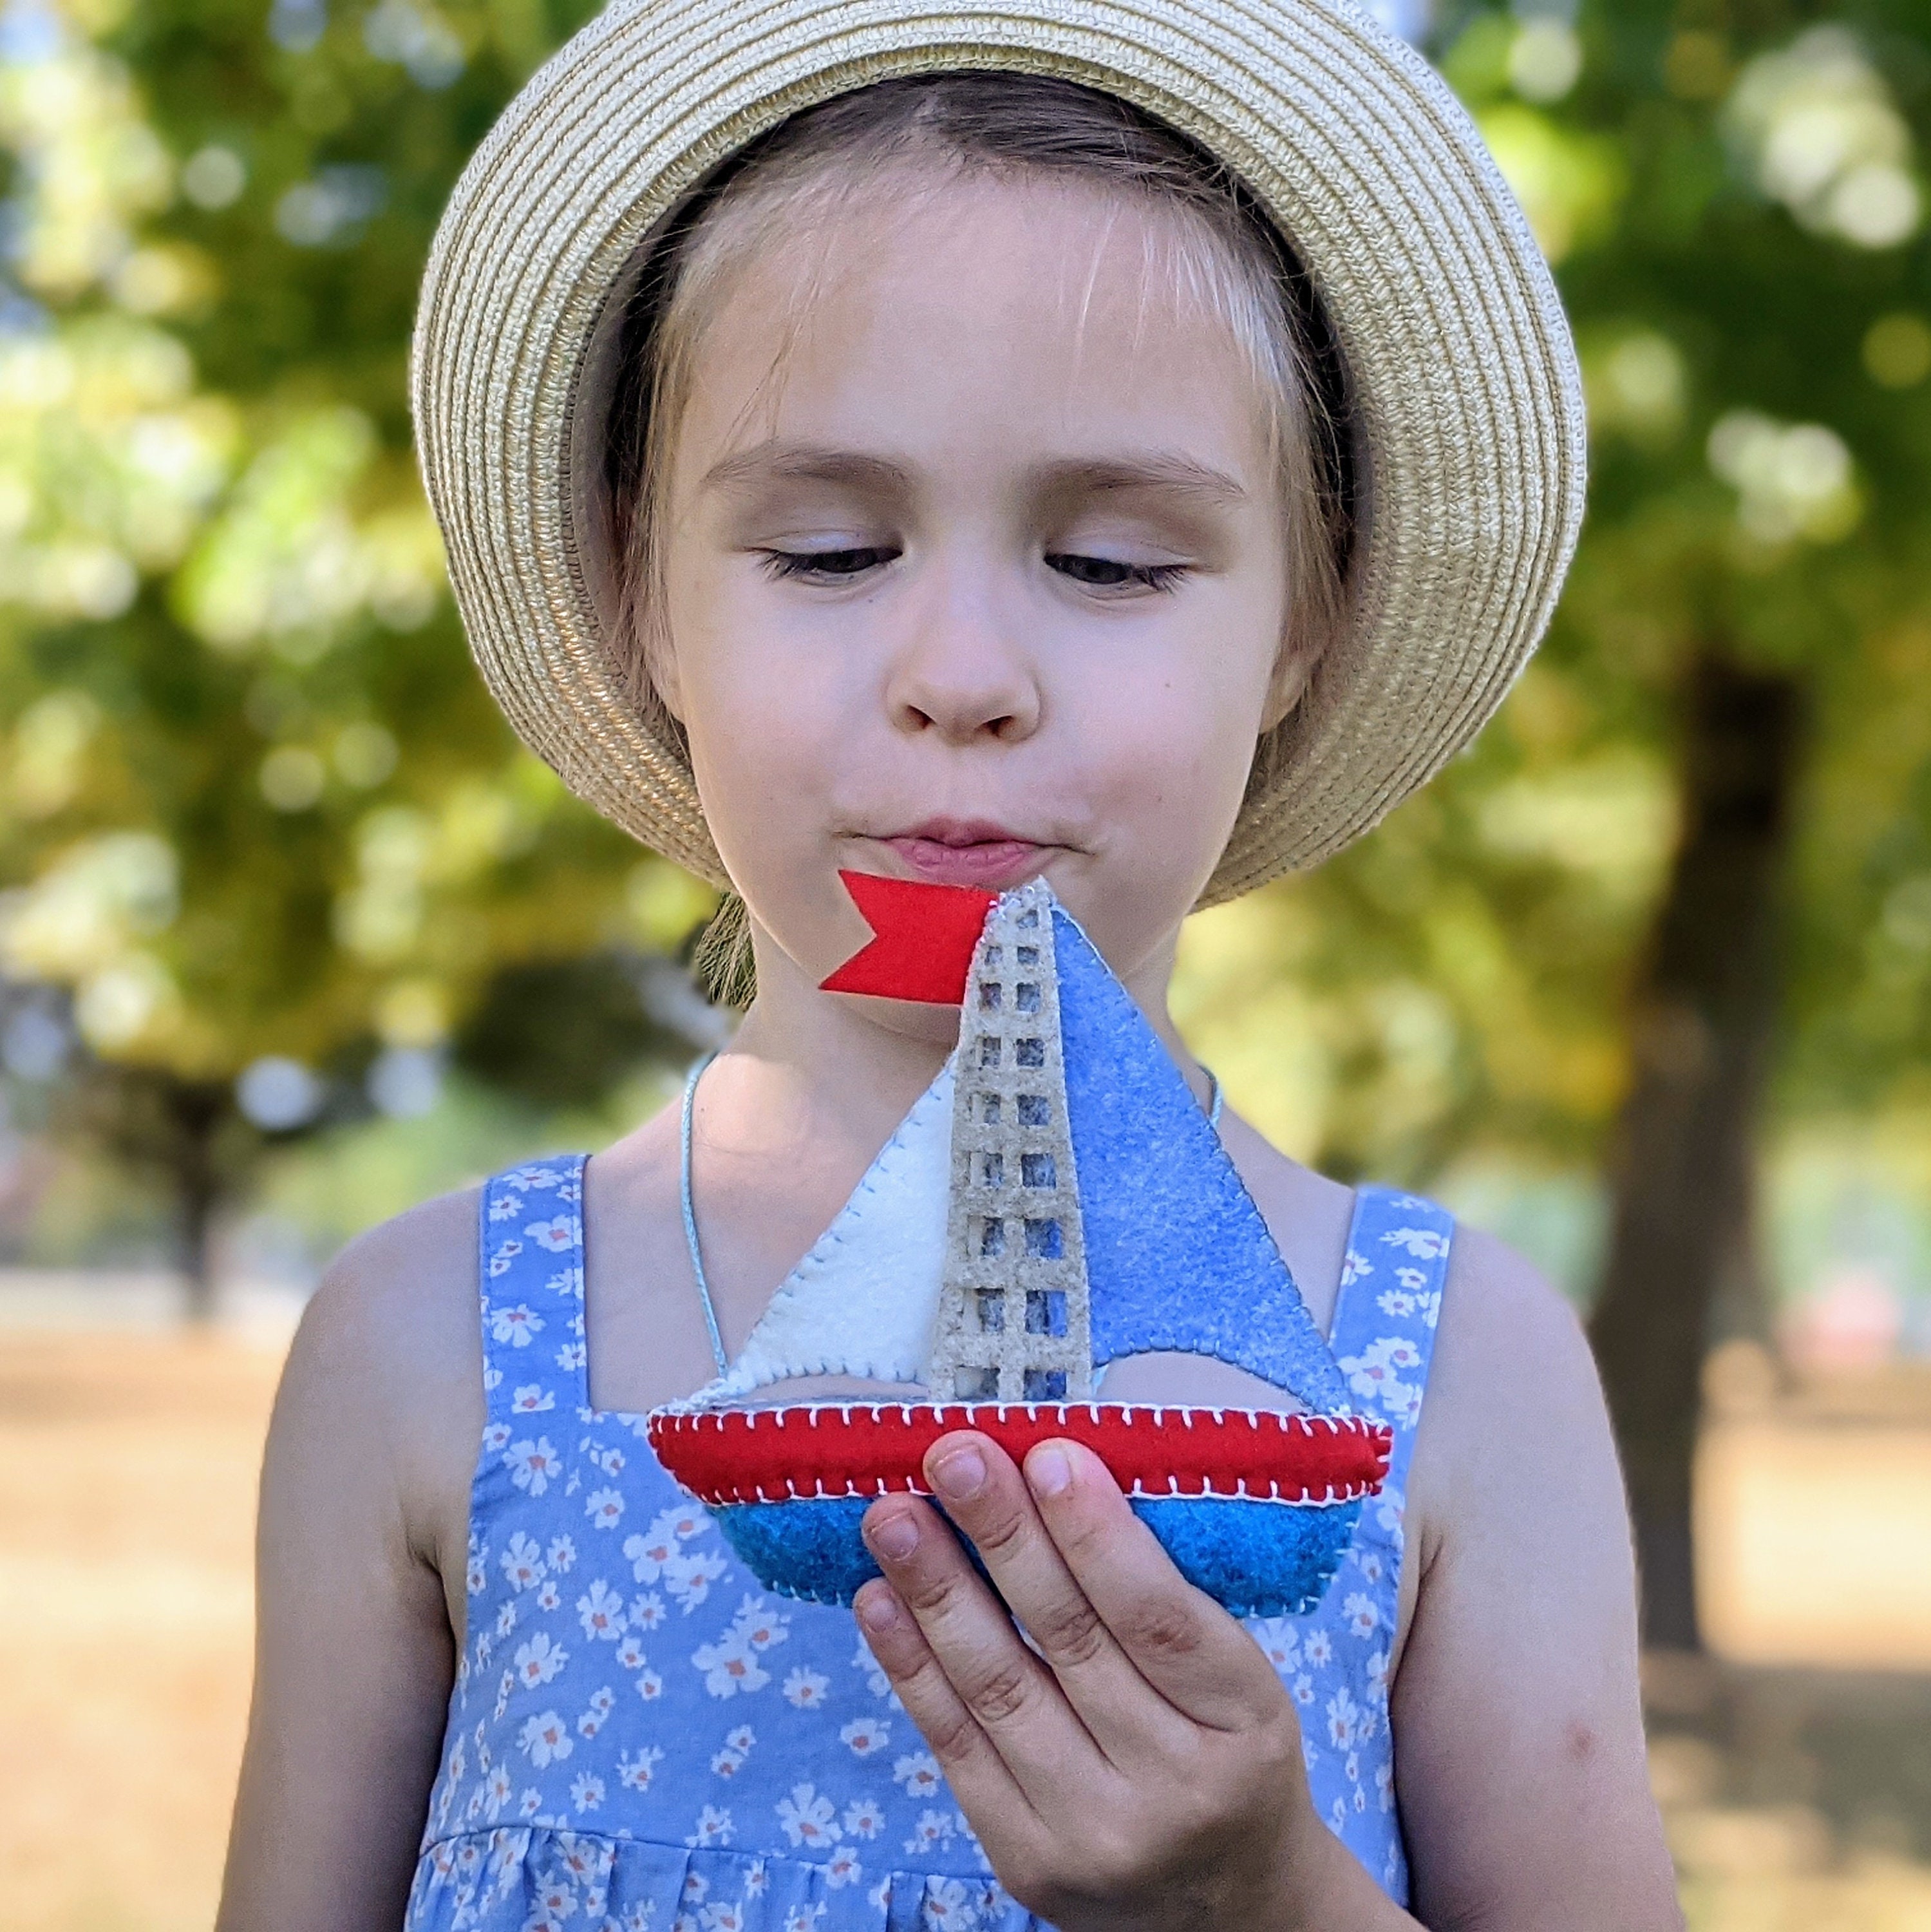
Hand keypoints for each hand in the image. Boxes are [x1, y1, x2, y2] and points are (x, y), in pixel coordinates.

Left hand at [854, 1431, 1364, 1930]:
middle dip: (1002, 1537)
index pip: (1160, 1619)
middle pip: (1071, 1642)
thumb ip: (1159, 1590)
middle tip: (952, 1458)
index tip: (1045, 1455)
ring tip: (891, 1516)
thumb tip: (1049, 1475)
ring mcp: (1093, 1835)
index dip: (1098, 1535)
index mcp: (1245, 1719)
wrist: (1231, 1903)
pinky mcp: (1025, 1862)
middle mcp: (1174, 1787)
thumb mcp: (1237, 1672)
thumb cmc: (1227, 1748)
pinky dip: (912, 1667)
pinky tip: (880, 1600)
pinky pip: (957, 1748)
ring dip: (936, 1592)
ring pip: (1000, 1691)